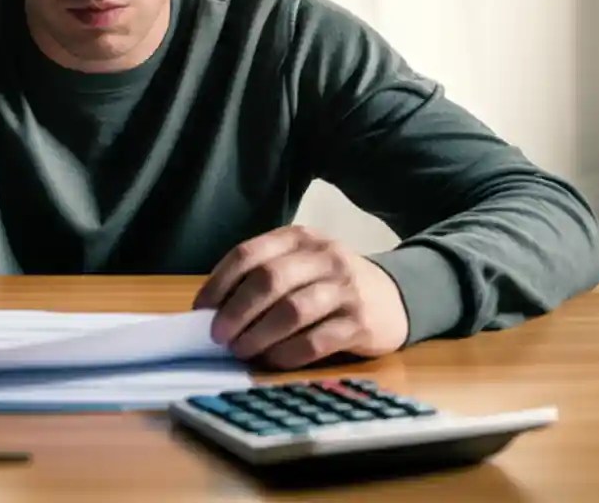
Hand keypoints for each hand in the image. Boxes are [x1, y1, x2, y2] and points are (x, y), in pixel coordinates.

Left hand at [192, 225, 407, 368]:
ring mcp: (345, 288)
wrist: (397, 295)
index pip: (248, 254)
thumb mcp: (300, 265)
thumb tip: (212, 311)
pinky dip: (288, 354)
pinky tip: (271, 361)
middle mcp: (323, 257)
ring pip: (292, 311)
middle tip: (217, 335)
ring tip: (240, 351)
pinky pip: (317, 341)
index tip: (201, 310)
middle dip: (236, 311)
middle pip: (268, 280)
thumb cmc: (331, 283)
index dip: (219, 283)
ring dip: (259, 335)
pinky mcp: (361, 322)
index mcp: (299, 238)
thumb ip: (263, 277)